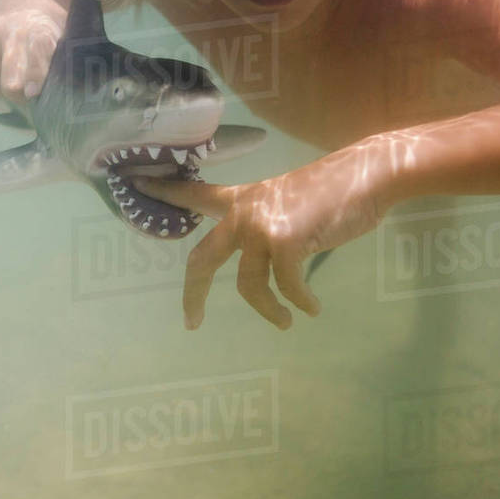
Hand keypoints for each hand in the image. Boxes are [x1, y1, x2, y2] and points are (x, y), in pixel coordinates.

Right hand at [0, 0, 65, 103]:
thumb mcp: (61, 26)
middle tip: (30, 91)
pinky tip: (0, 67)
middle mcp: (6, 34)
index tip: (35, 92)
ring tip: (16, 72)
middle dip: (21, 96)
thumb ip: (67, 54)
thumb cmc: (41, 17)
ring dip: (5, 89)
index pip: (35, 59)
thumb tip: (81, 86)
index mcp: (36, 29)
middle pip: (10, 85)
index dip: (36, 79)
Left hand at [132, 159, 387, 330]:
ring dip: (269, 311)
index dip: (162, 190)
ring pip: (247, 287)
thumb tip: (271, 253)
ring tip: (285, 322)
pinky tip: (312, 308)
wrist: (369, 176)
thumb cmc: (337, 190)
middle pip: (201, 260)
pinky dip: (299, 303)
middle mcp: (244, 212)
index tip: (130, 182)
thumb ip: (270, 221)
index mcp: (243, 200)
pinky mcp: (285, 242)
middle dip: (192, 295)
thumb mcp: (291, 201)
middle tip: (191, 321)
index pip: (194, 194)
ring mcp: (262, 227)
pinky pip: (285, 288)